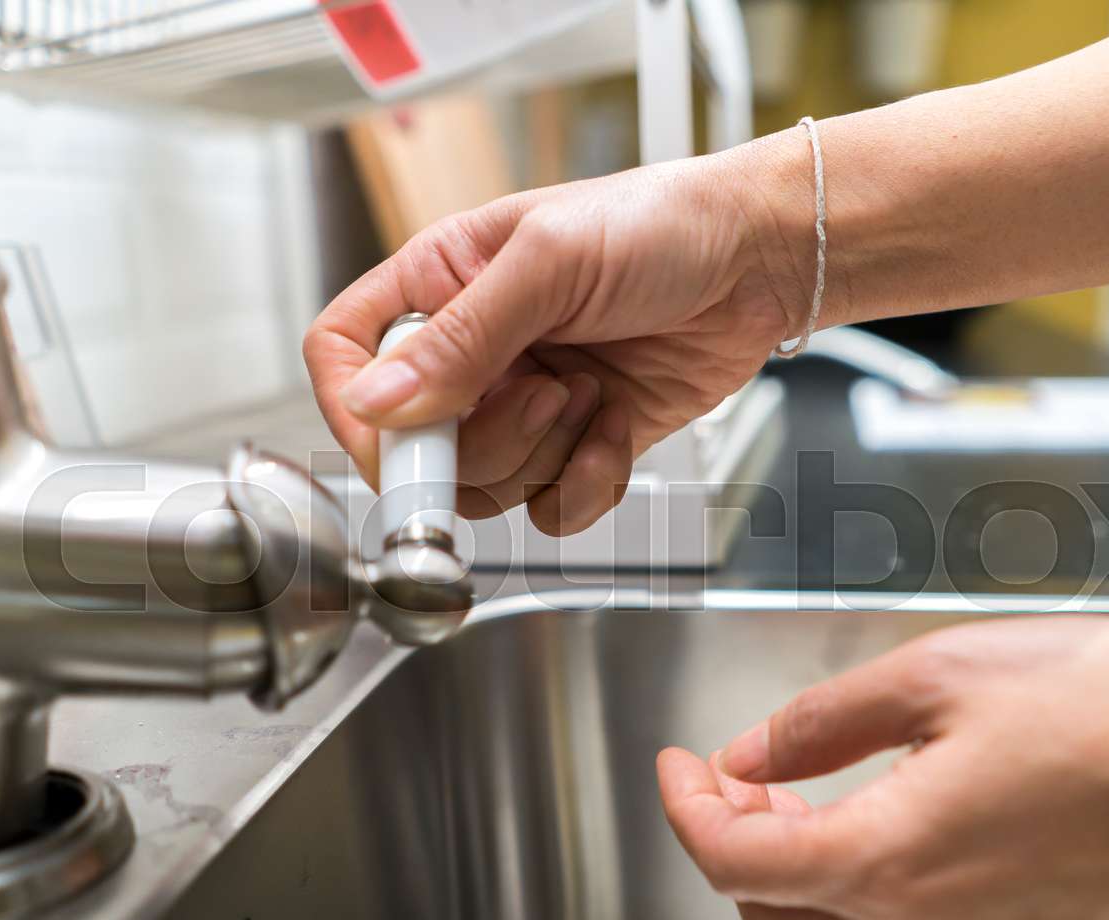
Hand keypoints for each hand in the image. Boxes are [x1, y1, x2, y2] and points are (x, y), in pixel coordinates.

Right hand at [302, 142, 810, 535]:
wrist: (761, 261)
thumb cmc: (664, 224)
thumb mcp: (551, 261)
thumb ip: (462, 335)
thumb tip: (378, 400)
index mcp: (442, 284)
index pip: (347, 355)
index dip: (359, 408)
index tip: (405, 440)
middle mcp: (476, 350)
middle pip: (421, 445)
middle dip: (488, 439)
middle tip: (548, 392)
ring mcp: (524, 402)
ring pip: (484, 485)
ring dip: (544, 455)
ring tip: (592, 392)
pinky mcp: (576, 442)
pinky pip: (548, 506)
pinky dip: (585, 483)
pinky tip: (616, 427)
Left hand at [657, 615, 1108, 919]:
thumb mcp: (940, 676)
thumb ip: (824, 722)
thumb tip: (753, 751)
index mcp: (885, 861)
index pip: (729, 858)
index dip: (684, 806)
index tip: (678, 763)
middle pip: (770, 910)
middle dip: (737, 838)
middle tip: (743, 773)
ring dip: (804, 872)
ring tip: (816, 797)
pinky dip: (874, 903)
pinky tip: (901, 840)